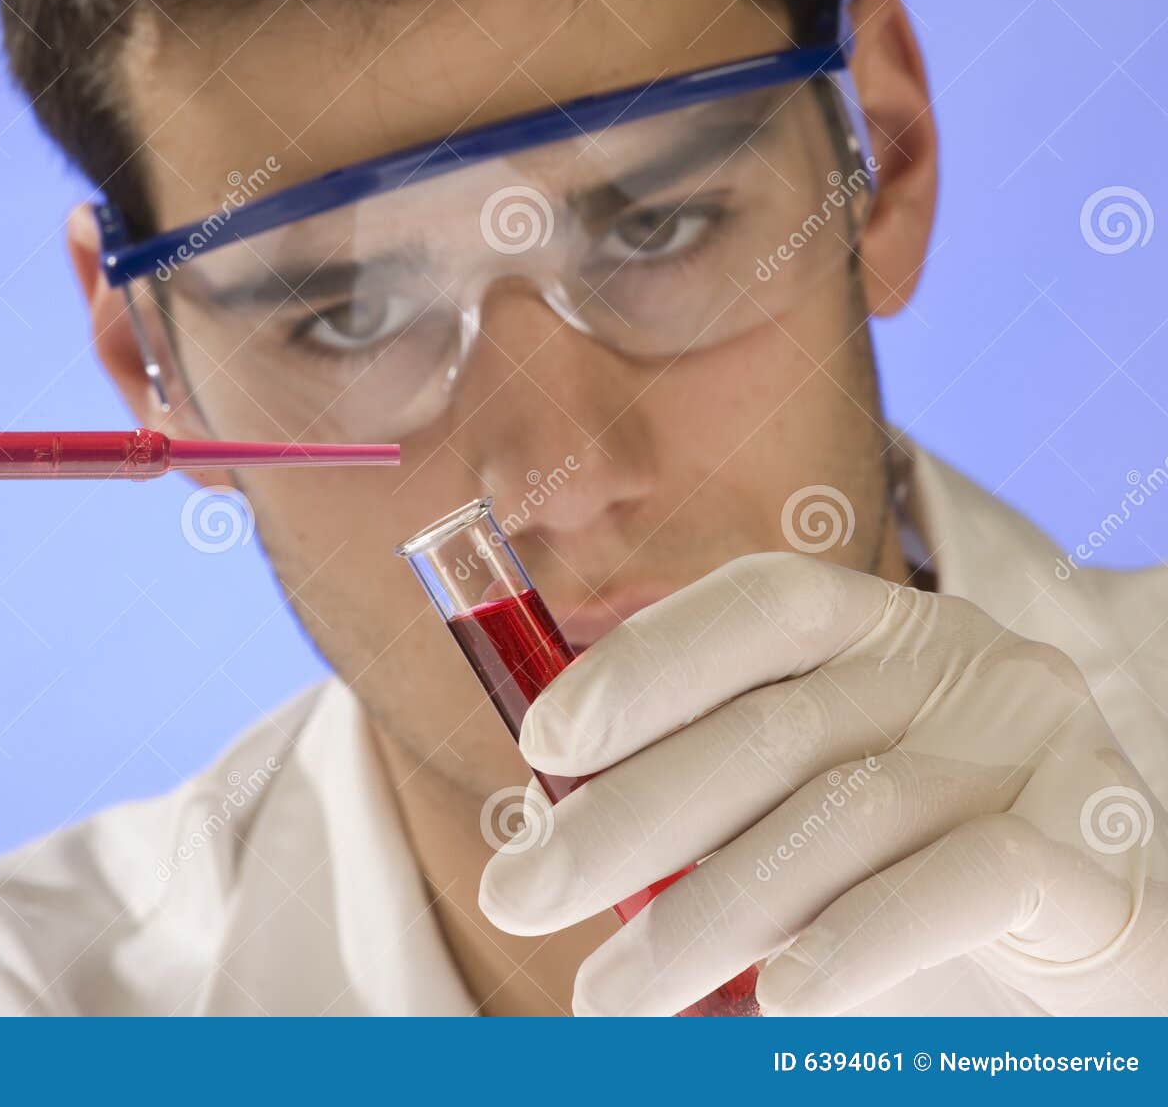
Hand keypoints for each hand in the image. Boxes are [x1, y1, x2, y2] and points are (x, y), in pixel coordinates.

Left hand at [477, 552, 1165, 1015]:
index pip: (755, 608)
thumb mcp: (799, 800)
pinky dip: (858, 943)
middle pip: (773, 727)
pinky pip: (963, 882)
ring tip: (609, 997)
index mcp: (874, 628)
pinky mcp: (1091, 845)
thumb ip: (703, 790)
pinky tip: (780, 1003)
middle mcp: (953, 662)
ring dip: (705, 916)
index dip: (642, 664)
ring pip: (843, 815)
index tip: (539, 744)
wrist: (1092, 939)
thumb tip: (548, 827)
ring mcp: (1029, 745)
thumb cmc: (905, 863)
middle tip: (520, 897)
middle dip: (626, 820)